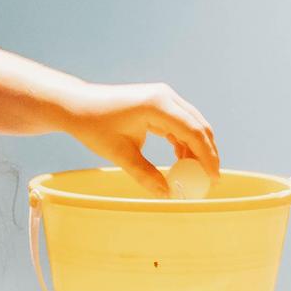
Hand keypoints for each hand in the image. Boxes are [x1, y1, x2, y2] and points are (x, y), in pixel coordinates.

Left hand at [61, 81, 218, 196]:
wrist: (77, 104)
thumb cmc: (94, 126)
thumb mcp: (120, 154)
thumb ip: (145, 174)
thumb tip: (167, 194)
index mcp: (157, 105)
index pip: (193, 131)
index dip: (207, 156)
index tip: (213, 178)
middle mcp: (165, 96)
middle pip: (198, 126)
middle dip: (208, 153)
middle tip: (210, 179)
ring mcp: (162, 97)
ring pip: (191, 124)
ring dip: (196, 147)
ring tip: (193, 173)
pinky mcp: (157, 102)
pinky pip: (179, 122)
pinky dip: (183, 141)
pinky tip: (180, 159)